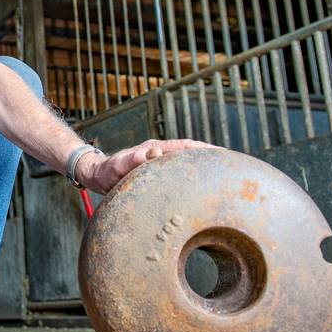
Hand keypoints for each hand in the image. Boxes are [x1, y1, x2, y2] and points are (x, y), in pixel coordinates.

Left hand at [77, 139, 216, 193]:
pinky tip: (202, 185)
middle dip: (212, 156)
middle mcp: (160, 152)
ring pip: (187, 160)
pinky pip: (180, 170)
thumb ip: (131, 160)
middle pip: (192, 151)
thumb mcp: (117, 167)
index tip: (224, 155)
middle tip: (234, 165)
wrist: (96, 174)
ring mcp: (160, 161)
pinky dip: (193, 173)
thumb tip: (152, 152)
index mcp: (155, 150)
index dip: (205, 150)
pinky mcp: (158, 170)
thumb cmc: (106, 172)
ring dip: (204, 165)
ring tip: (225, 175)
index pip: (186, 147)